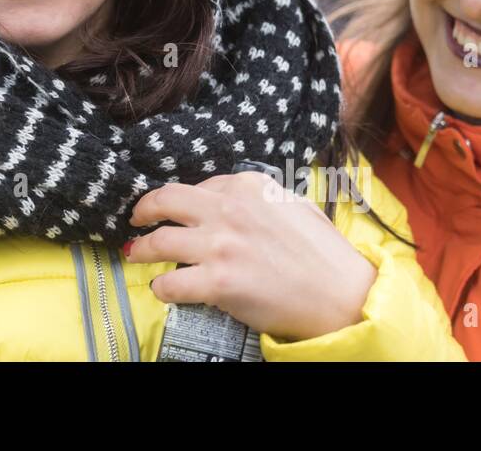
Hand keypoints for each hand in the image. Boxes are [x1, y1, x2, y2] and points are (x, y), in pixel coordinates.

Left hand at [126, 172, 376, 341]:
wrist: (344, 294)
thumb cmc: (324, 253)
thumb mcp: (292, 204)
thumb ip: (256, 198)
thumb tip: (226, 200)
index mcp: (248, 186)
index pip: (197, 187)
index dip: (181, 202)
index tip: (172, 210)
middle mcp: (229, 209)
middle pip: (165, 201)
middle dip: (143, 210)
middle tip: (135, 220)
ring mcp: (221, 245)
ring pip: (158, 242)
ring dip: (141, 249)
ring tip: (135, 254)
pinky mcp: (218, 282)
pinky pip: (170, 284)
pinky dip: (160, 289)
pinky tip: (163, 290)